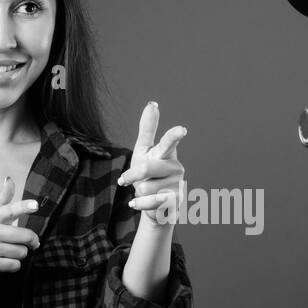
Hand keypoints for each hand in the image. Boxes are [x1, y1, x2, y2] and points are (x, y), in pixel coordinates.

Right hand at [0, 176, 40, 280]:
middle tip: (31, 242)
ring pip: (22, 252)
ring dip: (18, 254)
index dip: (24, 207)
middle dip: (31, 241)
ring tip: (7, 252)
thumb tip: (10, 180)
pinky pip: (15, 266)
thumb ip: (0, 201)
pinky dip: (12, 265)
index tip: (35, 205)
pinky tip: (2, 261)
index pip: (9, 210)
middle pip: (25, 236)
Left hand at [117, 101, 186, 226]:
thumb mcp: (144, 151)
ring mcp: (178, 184)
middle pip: (146, 168)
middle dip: (132, 175)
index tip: (181, 129)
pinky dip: (140, 203)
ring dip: (139, 191)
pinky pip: (151, 202)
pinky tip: (137, 203)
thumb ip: (148, 129)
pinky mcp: (176, 201)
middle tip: (125, 180)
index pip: (169, 142)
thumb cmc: (148, 173)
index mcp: (167, 153)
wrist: (154, 204)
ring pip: (146, 187)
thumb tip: (152, 103)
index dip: (174, 135)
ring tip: (145, 191)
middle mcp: (176, 167)